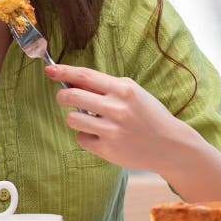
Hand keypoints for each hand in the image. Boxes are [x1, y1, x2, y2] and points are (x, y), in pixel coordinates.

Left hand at [45, 64, 189, 173]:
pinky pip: (81, 139)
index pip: (85, 76)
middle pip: (71, 97)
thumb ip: (105, 87)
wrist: (171, 145)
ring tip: (91, 120)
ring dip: (76, 118)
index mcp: (123, 89)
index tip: (49, 70)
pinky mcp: (108, 150)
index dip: (63, 72)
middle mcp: (116, 108)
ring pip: (72, 119)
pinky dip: (87, 137)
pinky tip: (102, 136)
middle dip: (62, 96)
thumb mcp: (132, 93)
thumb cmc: (148, 115)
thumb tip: (71, 82)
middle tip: (64, 98)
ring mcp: (112, 130)